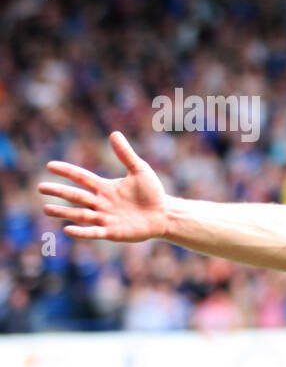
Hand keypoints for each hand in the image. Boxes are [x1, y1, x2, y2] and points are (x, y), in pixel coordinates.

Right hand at [38, 132, 168, 241]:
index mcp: (105, 187)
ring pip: (80, 214)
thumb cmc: (151, 192)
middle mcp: (101, 203)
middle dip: (59, 192)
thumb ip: (126, 155)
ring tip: (46, 209)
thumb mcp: (140, 170)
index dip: (67, 171)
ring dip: (64, 212)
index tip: (50, 165)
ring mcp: (105, 218)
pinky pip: (94, 232)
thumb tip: (114, 133)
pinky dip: (82, 232)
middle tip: (40, 187)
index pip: (82, 177)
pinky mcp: (112, 232)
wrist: (164, 214)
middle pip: (76, 196)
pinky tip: (68, 230)